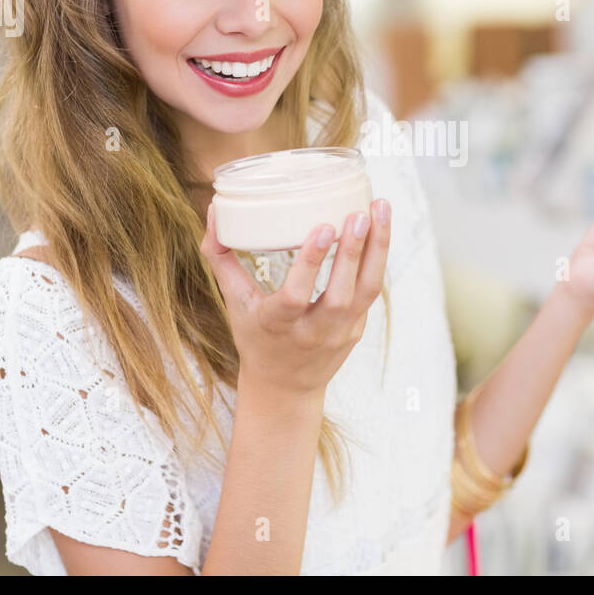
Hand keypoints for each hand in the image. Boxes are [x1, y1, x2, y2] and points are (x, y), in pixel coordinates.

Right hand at [200, 199, 391, 400]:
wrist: (284, 387)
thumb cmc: (256, 336)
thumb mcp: (235, 302)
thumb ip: (220, 259)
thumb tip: (212, 213)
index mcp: (277, 325)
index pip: (296, 295)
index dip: (310, 263)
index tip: (324, 228)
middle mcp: (313, 331)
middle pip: (340, 293)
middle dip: (353, 251)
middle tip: (359, 212)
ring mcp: (340, 331)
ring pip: (367, 289)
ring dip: (377, 248)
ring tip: (381, 207)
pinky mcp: (357, 327)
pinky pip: (371, 288)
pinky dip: (377, 256)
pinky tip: (381, 224)